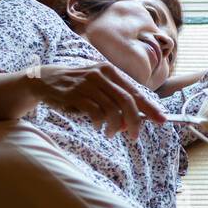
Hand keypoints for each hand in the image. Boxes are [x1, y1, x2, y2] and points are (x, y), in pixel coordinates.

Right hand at [34, 63, 165, 139]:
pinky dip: (100, 123)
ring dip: (115, 125)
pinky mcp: (74, 94)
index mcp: (110, 71)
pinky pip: (95, 112)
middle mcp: (101, 75)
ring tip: (112, 133)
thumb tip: (135, 122)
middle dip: (135, 121)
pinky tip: (97, 126)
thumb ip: (116, 101)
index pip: (136, 91)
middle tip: (135, 135)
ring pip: (112, 109)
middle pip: (127, 101)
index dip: (150, 107)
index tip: (162, 120)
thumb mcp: (99, 87)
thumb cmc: (78, 87)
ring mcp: (87, 83)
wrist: (45, 80)